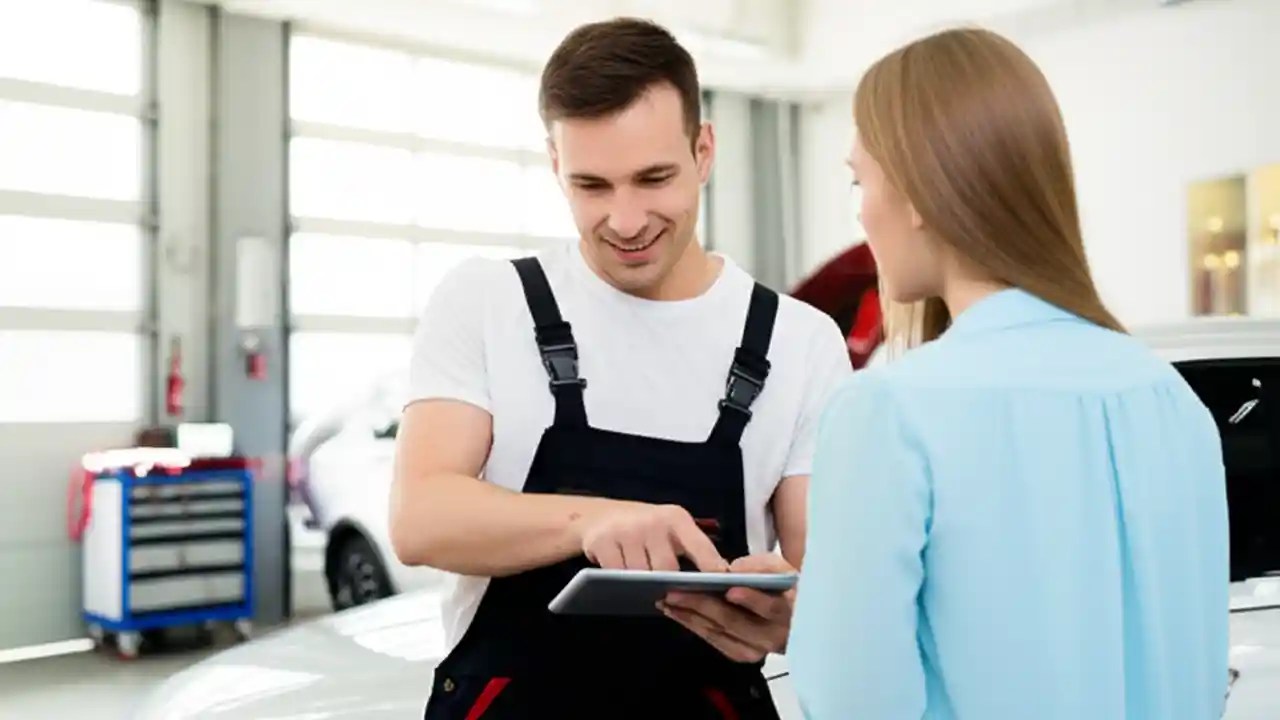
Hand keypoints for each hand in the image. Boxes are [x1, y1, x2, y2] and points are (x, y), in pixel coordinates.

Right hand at [580, 502, 727, 571]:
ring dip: (641, 584)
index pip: (700, 546)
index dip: (712, 568)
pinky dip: (620, 580)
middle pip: (667, 569)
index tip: (723, 585)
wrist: (601, 516)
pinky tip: (621, 577)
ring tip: (642, 584)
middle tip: (668, 591)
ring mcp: (626, 530)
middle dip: (668, 583)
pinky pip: (616, 574)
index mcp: (676, 518)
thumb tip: (721, 578)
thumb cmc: (647, 529)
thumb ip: (694, 550)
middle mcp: (653, 521)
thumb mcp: (672, 530)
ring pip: (640, 575)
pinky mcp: (602, 541)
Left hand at [659, 553, 795, 662]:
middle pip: (735, 621)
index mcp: (787, 611)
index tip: (731, 590)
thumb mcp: (781, 569)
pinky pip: (714, 640)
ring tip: (667, 601)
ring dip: (690, 617)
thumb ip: (761, 566)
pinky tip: (676, 613)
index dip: (751, 599)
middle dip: (702, 605)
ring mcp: (756, 650)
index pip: (771, 607)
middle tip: (675, 593)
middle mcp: (772, 636)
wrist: (793, 620)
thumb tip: (734, 569)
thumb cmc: (784, 588)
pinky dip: (693, 626)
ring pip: (719, 632)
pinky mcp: (742, 654)